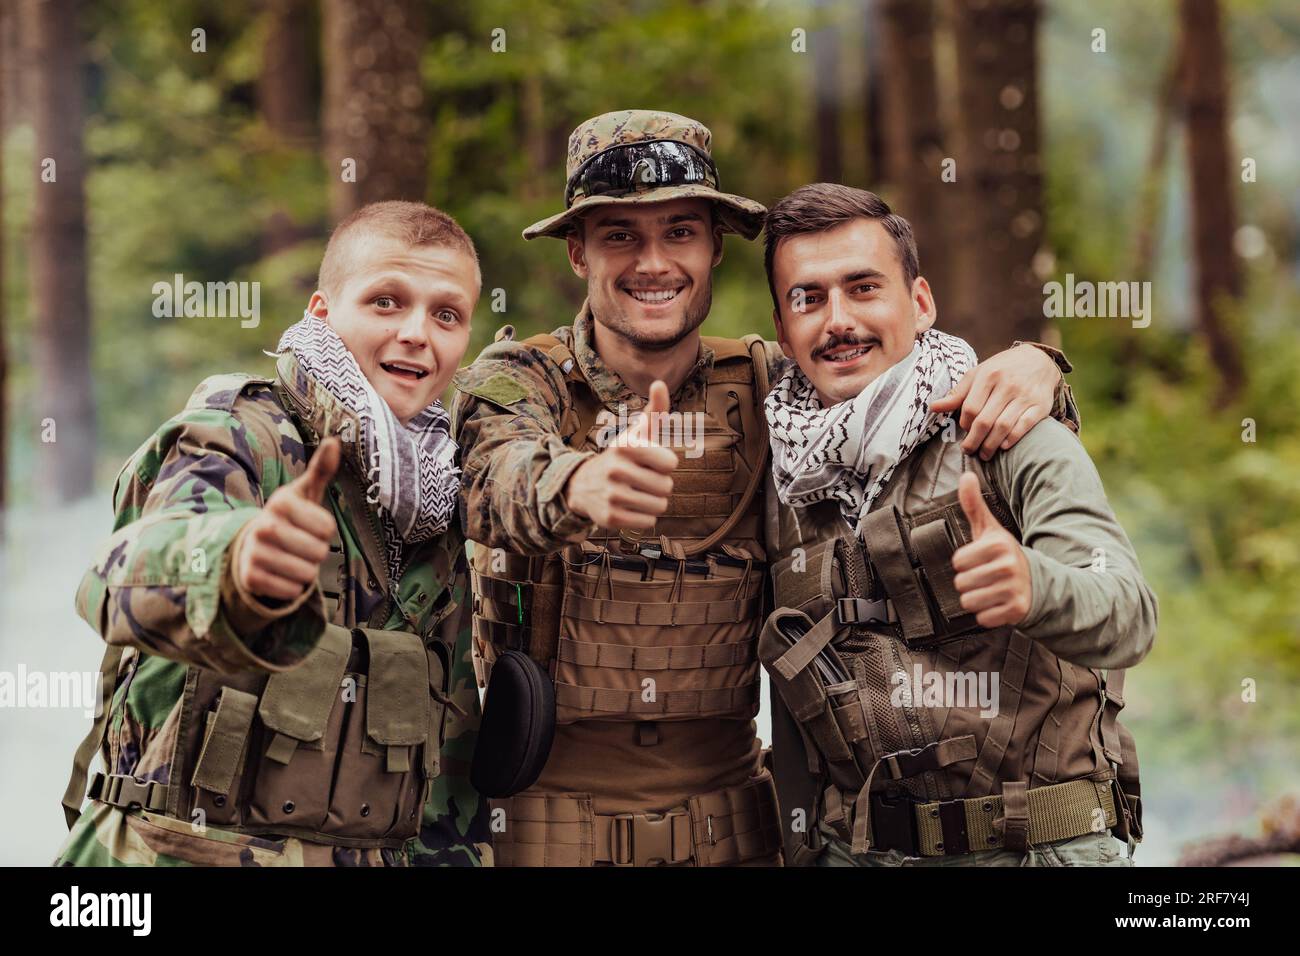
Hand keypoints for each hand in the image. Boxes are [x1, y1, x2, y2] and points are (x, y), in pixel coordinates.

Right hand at [235, 437, 340, 601]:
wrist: (252, 546)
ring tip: (291, 559)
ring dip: (306, 571)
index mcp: (281, 503)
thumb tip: (333, 441)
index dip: (324, 531)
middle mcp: (264, 526)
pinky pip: (291, 591)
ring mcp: (254, 553)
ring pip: (306, 574)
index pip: (327, 528)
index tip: (308, 526)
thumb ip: (321, 469)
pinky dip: (292, 588)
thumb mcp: (305, 494)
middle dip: (316, 553)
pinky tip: (280, 574)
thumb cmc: (289, 518)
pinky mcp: (250, 579)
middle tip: (300, 545)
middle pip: (318, 552)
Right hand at [564, 381, 678, 530]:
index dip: (663, 464)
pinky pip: (649, 522)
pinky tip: (629, 507)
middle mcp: (616, 469)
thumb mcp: (636, 433)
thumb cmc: (622, 457)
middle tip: (640, 479)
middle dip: (659, 485)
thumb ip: (655, 410)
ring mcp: (612, 495)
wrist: (583, 485)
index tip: (648, 462)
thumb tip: (661, 383)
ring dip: (653, 501)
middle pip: (667, 487)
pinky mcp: (610, 518)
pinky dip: (644, 517)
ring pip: (660, 506)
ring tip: (635, 493)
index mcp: (625, 446)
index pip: (671, 463)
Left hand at [930, 344, 1059, 460]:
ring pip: (1003, 426)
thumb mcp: (978, 374)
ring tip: (984, 454)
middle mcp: (1007, 385)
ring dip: (991, 444)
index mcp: (988, 376)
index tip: (963, 431)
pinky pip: (1025, 426)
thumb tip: (933, 407)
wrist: (1039, 360)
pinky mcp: (1040, 405)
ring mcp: (1025, 396)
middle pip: (985, 420)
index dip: (964, 424)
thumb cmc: (1001, 370)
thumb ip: (958, 393)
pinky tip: (1003, 446)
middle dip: (974, 440)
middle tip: (969, 450)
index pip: (970, 408)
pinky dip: (1012, 438)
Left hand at [951, 472, 1031, 627]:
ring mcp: (1013, 589)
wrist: (1039, 583)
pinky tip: (998, 604)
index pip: (958, 561)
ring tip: (990, 590)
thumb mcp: (990, 529)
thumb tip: (966, 475)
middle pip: (961, 583)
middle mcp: (1008, 566)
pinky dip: (987, 615)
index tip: (980, 561)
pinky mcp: (1016, 610)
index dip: (965, 563)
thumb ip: (974, 505)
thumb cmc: (1005, 555)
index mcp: (999, 545)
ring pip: (969, 602)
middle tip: (986, 578)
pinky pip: (982, 618)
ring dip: (976, 599)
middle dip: (969, 583)